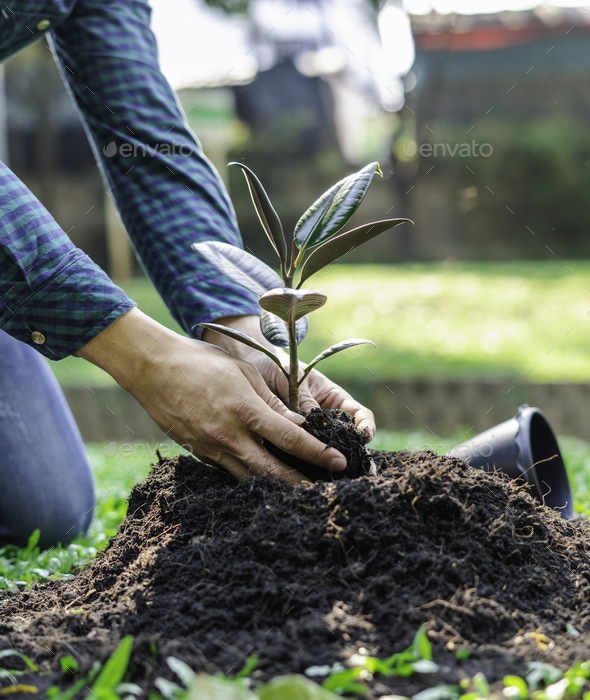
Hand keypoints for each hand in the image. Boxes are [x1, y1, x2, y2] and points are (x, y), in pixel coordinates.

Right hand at [78, 309, 346, 483]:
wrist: (153, 369)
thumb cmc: (202, 364)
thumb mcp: (244, 374)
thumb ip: (272, 403)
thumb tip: (299, 426)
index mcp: (244, 410)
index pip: (290, 438)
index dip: (317, 453)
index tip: (339, 463)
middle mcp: (228, 435)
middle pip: (272, 471)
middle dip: (301, 485)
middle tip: (324, 493)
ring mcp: (210, 449)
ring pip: (250, 479)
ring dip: (277, 488)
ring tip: (300, 492)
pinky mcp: (199, 454)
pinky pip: (230, 472)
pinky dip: (251, 478)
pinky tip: (266, 478)